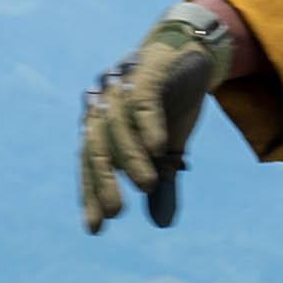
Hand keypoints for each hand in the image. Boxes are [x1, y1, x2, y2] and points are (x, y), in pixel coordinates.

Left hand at [75, 5, 232, 231]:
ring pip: (116, 126)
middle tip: (115, 212)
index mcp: (102, 125)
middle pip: (95, 147)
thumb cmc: (171, 103)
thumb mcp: (168, 148)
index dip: (91, 195)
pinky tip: (159, 149)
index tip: (95, 228)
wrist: (192, 53)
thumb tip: (160, 224)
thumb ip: (162, 181)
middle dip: (103, 181)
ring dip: (130, 157)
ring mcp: (122, 86)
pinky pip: (142, 100)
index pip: (91, 164)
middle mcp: (103, 105)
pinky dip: (148, 125)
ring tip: (146, 186)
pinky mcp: (146, 72)